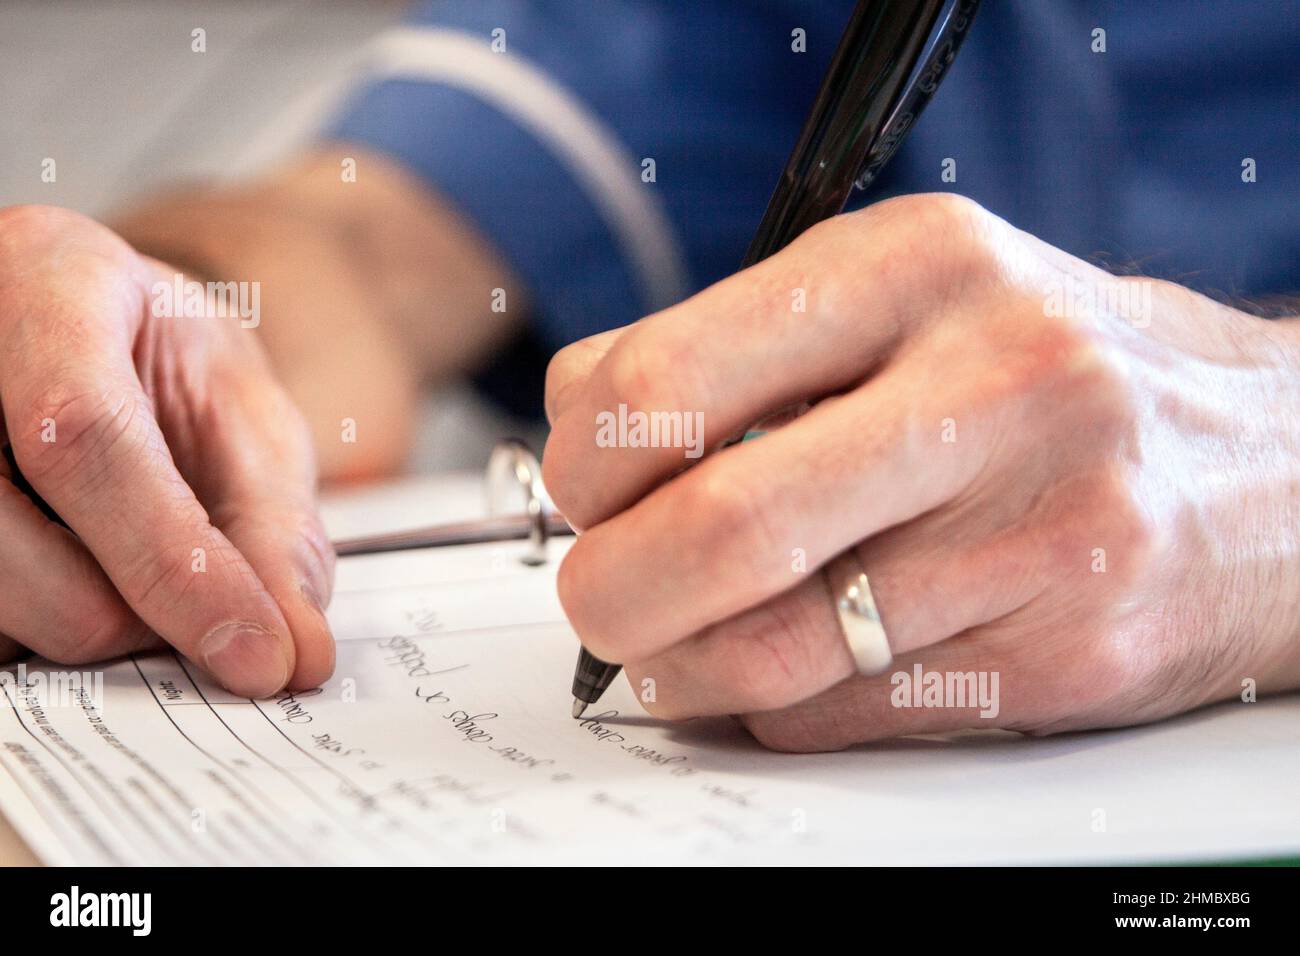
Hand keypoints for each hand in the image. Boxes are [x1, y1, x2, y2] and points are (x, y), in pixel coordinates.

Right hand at [0, 205, 333, 695]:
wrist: (72, 322)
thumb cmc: (155, 355)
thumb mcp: (238, 408)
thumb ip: (272, 522)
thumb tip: (298, 649)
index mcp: (45, 286)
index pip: (84, 437)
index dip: (176, 563)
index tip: (261, 656)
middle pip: (21, 551)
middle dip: (136, 619)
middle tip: (196, 602)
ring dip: (82, 627)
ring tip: (126, 563)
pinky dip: (36, 627)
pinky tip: (69, 569)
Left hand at [543, 193, 1299, 751]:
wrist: (1271, 464)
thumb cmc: (1045, 374)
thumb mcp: (904, 297)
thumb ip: (740, 348)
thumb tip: (582, 436)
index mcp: (921, 265)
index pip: (670, 378)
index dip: (584, 461)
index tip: (582, 489)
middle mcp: (995, 385)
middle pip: (720, 527)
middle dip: (608, 589)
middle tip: (599, 597)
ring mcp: (1046, 529)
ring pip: (777, 649)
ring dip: (681, 663)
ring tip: (673, 642)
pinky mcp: (1070, 651)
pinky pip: (848, 711)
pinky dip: (773, 702)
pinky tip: (782, 665)